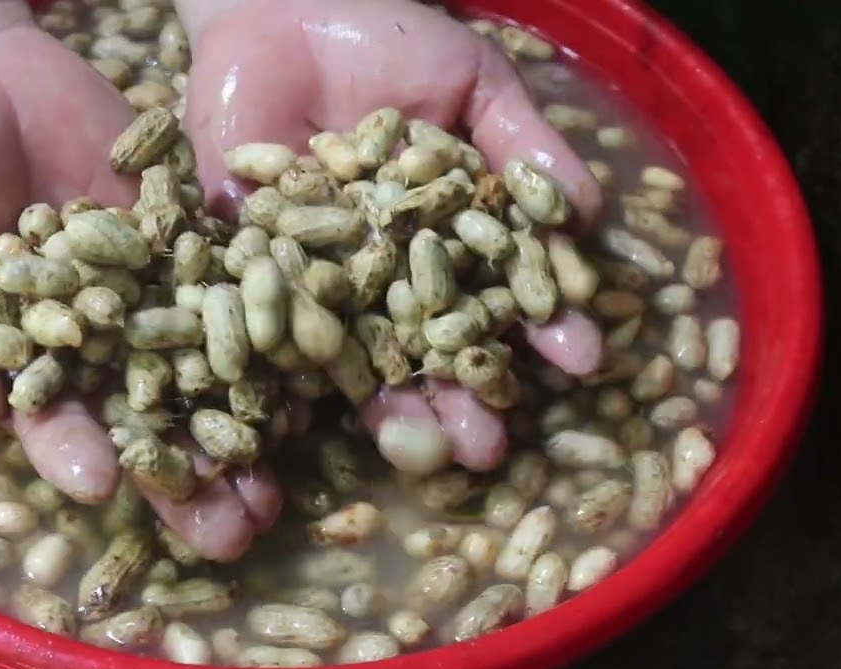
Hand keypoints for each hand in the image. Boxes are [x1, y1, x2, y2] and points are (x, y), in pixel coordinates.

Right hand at [0, 16, 278, 559]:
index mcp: (30, 367)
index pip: (58, 426)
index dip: (76, 454)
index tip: (100, 481)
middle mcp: (102, 345)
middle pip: (151, 424)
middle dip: (188, 482)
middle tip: (231, 533)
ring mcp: (154, 295)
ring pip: (207, 374)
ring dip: (242, 430)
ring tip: (277, 483)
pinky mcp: (192, 240)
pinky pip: (234, 284)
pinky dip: (267, 324)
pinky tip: (303, 369)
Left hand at [179, 0, 605, 474]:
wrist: (282, 3)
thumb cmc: (390, 39)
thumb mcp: (475, 85)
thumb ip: (526, 150)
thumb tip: (593, 217)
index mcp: (440, 239)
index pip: (495, 294)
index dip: (537, 329)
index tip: (580, 359)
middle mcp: (380, 273)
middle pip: (425, 346)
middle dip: (462, 396)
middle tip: (493, 446)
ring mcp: (315, 276)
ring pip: (356, 356)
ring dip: (392, 408)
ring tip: (429, 453)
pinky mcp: (247, 267)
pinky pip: (269, 323)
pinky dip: (293, 368)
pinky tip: (321, 413)